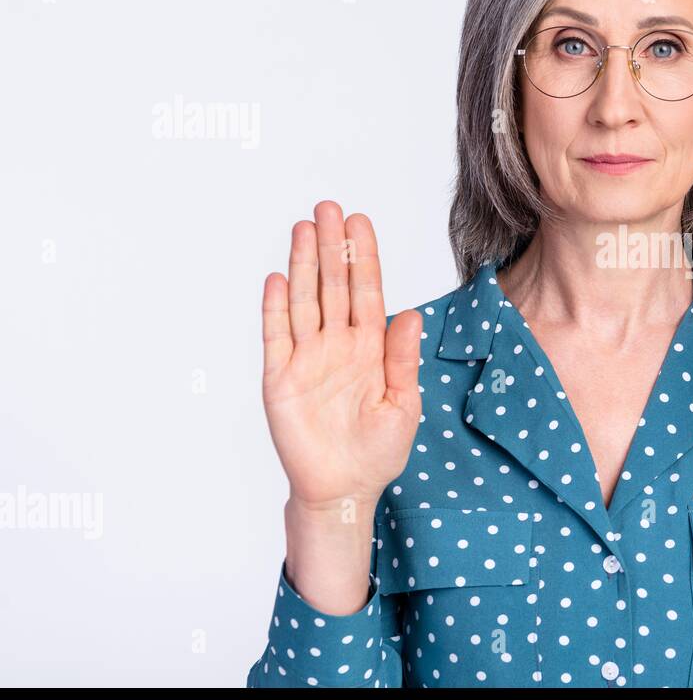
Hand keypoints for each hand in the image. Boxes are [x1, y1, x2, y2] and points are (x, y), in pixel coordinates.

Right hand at [261, 200, 422, 513]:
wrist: (344, 490)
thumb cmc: (378, 451)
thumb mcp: (403, 404)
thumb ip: (402, 358)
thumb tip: (409, 314)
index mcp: (370, 348)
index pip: (366, 291)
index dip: (363, 257)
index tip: (360, 223)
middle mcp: (337, 345)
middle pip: (333, 286)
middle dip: (331, 247)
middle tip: (329, 208)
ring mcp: (307, 358)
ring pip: (305, 300)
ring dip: (303, 265)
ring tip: (304, 228)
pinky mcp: (280, 378)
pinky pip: (277, 335)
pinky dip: (276, 307)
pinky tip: (279, 277)